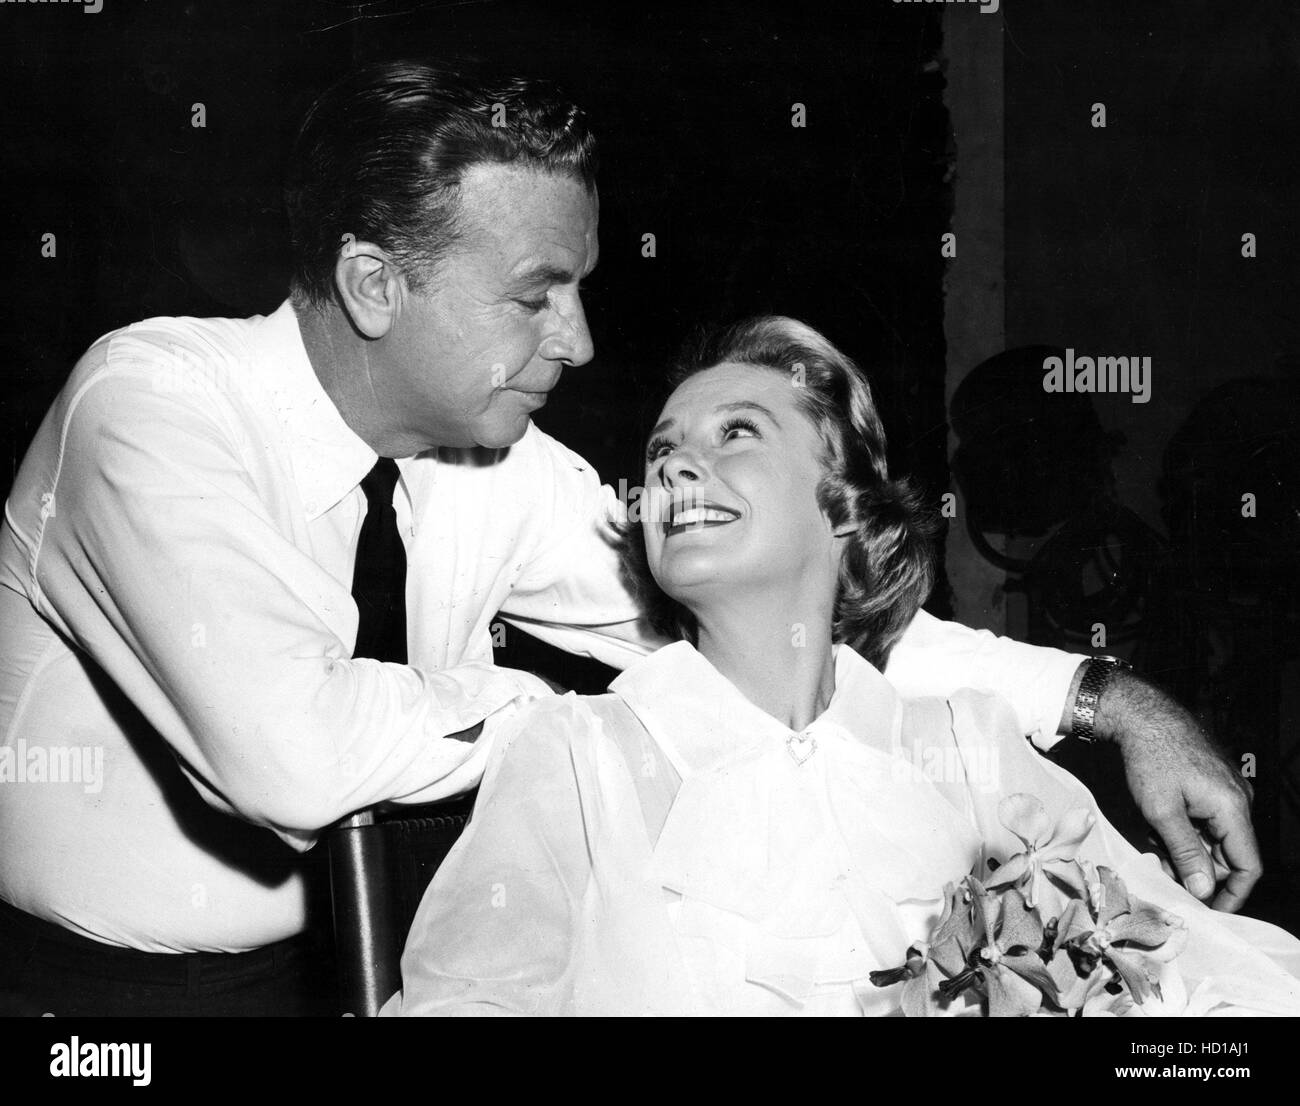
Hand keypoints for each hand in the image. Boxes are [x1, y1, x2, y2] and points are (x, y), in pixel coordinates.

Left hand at [1091, 668, 1258, 911]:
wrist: (1140, 713)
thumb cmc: (1149, 757)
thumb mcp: (1161, 811)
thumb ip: (1185, 852)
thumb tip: (1205, 889)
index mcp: (1233, 808)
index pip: (1249, 866)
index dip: (1232, 893)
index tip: (1209, 910)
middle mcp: (1237, 799)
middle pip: (1231, 854)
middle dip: (1202, 871)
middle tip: (1170, 878)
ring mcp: (1225, 789)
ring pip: (1214, 837)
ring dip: (1189, 851)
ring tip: (1157, 848)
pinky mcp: (1210, 783)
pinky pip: (1205, 819)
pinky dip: (1185, 831)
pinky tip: (1159, 829)